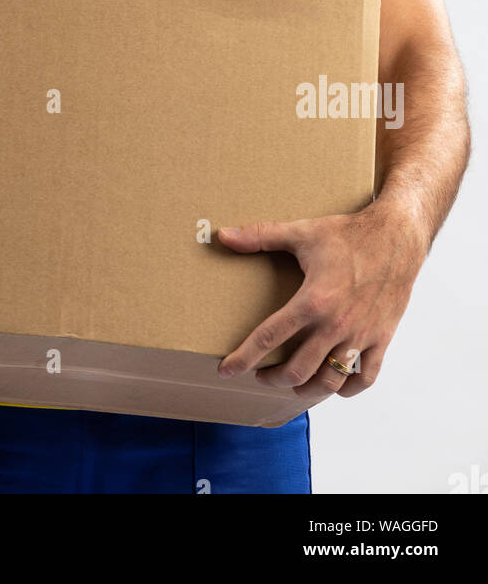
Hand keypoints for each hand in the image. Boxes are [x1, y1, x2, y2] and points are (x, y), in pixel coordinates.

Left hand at [215, 202, 427, 399]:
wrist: (397, 236)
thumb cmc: (348, 234)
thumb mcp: (302, 232)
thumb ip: (260, 236)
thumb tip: (224, 236)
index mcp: (313, 301)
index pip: (270, 337)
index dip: (244, 357)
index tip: (227, 370)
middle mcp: (336, 325)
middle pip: (298, 370)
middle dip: (274, 378)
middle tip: (261, 375)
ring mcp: (360, 336)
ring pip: (330, 381)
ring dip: (306, 388)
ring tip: (293, 384)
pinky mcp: (381, 338)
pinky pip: (364, 377)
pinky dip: (347, 389)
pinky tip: (334, 385)